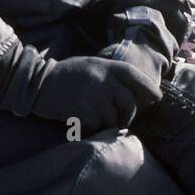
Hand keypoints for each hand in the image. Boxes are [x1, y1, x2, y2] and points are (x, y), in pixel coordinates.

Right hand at [0, 43, 160, 133]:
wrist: (37, 82)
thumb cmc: (65, 75)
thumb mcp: (90, 65)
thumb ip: (110, 75)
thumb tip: (133, 93)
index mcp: (106, 66)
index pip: (135, 76)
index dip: (149, 88)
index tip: (157, 99)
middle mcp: (104, 80)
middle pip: (129, 104)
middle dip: (127, 116)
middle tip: (121, 122)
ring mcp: (94, 97)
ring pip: (113, 119)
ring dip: (105, 123)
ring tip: (90, 116)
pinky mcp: (84, 112)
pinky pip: (96, 127)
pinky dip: (90, 129)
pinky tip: (78, 121)